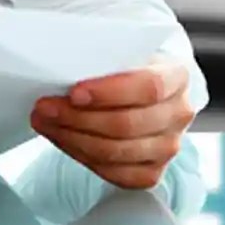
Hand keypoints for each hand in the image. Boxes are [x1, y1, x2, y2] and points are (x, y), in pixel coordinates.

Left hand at [30, 58, 195, 189]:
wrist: (144, 92)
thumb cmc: (129, 67)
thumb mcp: (123, 51)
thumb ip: (103, 58)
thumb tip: (61, 67)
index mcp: (177, 76)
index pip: (149, 87)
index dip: (109, 92)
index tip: (74, 92)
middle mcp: (179, 114)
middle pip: (127, 125)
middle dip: (78, 118)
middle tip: (45, 107)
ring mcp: (168, 147)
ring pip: (115, 152)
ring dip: (72, 138)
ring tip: (45, 122)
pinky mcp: (152, 172)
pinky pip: (114, 174)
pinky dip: (81, 156)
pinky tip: (62, 139)